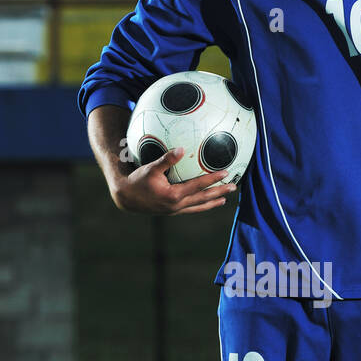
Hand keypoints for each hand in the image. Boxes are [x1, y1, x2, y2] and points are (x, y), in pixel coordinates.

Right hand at [111, 146, 237, 215]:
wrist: (126, 198)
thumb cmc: (137, 181)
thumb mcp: (150, 168)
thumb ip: (167, 159)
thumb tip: (181, 149)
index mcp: (174, 195)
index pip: (198, 185)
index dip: (213, 179)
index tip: (226, 173)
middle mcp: (177, 205)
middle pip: (203, 198)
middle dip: (219, 192)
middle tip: (234, 187)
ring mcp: (175, 210)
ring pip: (199, 206)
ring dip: (213, 202)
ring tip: (225, 199)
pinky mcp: (172, 211)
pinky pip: (191, 209)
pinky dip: (201, 206)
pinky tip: (208, 203)